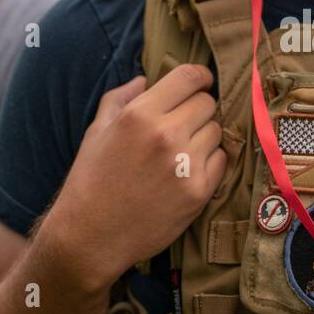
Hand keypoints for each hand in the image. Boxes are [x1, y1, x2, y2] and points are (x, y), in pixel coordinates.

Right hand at [45, 65, 226, 288]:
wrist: (91, 236)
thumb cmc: (91, 181)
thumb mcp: (96, 131)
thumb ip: (119, 98)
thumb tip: (144, 79)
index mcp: (140, 115)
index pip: (190, 77)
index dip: (200, 76)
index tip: (202, 82)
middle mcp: (166, 135)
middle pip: (207, 104)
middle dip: (198, 109)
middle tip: (184, 124)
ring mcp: (186, 164)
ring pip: (217, 132)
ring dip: (204, 137)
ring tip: (182, 152)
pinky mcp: (199, 192)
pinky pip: (221, 161)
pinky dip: (210, 162)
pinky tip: (188, 171)